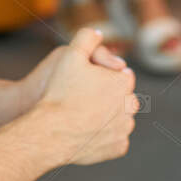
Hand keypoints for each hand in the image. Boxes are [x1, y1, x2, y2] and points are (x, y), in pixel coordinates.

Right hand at [27, 28, 137, 165]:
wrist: (51, 131)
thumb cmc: (59, 92)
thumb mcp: (70, 54)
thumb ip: (87, 37)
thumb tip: (99, 32)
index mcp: (123, 82)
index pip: (121, 74)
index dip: (103, 76)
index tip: (87, 81)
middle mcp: (130, 105)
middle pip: (123, 97)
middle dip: (109, 96)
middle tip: (85, 98)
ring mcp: (125, 129)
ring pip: (120, 119)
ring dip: (108, 117)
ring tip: (84, 116)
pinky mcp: (119, 148)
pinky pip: (115, 139)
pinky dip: (106, 137)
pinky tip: (89, 133)